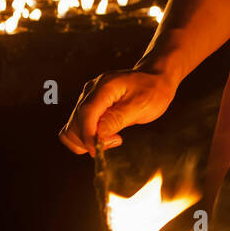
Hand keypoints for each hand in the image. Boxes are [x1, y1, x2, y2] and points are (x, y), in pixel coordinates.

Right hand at [58, 68, 177, 155]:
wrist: (155, 79)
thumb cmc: (152, 90)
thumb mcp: (141, 106)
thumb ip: (117, 119)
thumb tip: (98, 134)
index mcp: (104, 87)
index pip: (85, 113)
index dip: (88, 136)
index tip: (97, 151)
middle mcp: (91, 91)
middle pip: (75, 123)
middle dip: (90, 139)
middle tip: (116, 139)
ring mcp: (88, 97)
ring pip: (74, 128)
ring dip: (89, 139)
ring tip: (114, 135)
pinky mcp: (90, 106)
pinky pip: (80, 126)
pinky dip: (90, 136)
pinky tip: (108, 133)